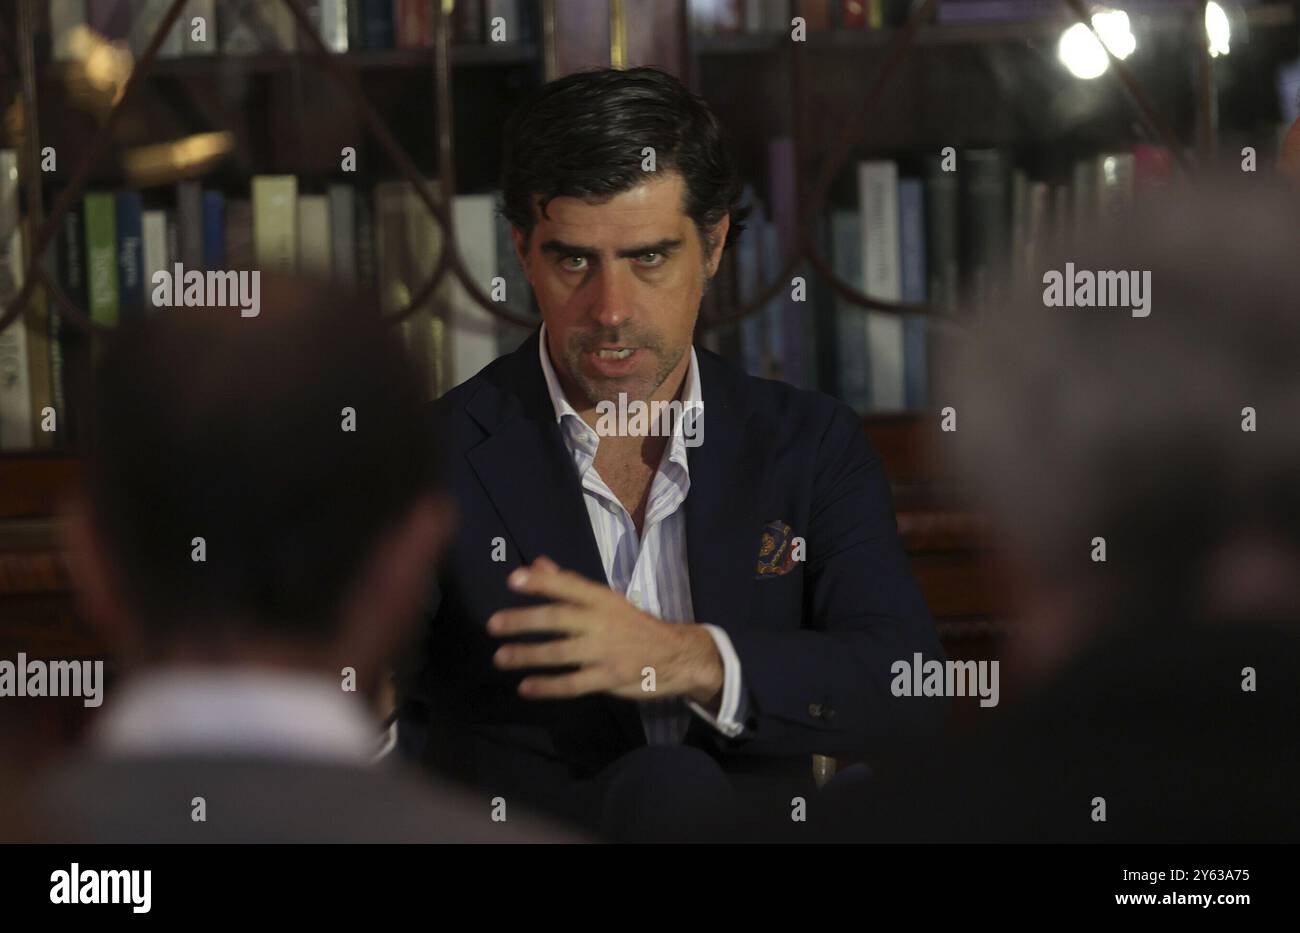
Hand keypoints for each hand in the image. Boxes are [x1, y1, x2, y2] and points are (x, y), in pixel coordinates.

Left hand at [487, 556, 722, 704]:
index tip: (513, 580)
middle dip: (524, 621)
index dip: (541, 582)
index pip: (568, 586)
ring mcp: (606, 651)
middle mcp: (603, 622)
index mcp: (602, 599)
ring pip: (561, 652)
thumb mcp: (606, 600)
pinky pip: (573, 684)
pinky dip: (548, 686)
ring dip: (528, 655)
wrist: (677, 654)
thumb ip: (570, 584)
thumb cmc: (633, 625)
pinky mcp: (610, 678)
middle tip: (493, 625)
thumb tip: (538, 563)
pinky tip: (526, 687)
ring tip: (500, 657)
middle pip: (558, 618)